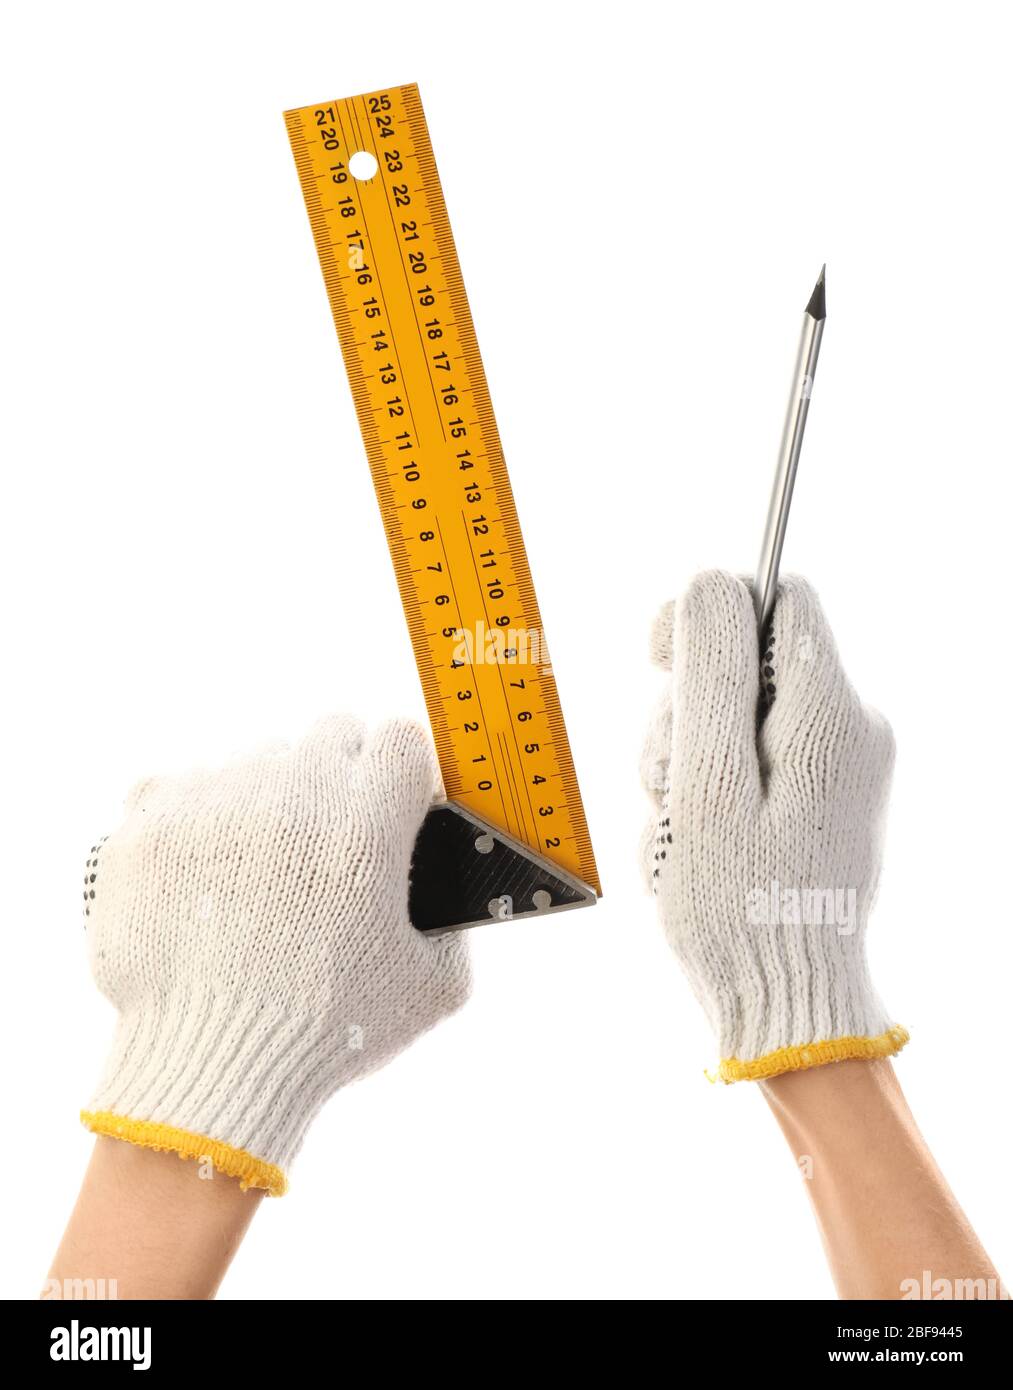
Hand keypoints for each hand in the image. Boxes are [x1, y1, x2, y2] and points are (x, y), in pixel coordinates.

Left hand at [82, 715, 470, 1193]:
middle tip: (326, 840)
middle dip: (336, 778)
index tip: (386, 804)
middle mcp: (292, 795)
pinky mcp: (151, 822)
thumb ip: (451, 915)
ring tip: (256, 873)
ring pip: (253, 760)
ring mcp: (214, 801)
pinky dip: (195, 818)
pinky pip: (180, 785)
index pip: (396, 738)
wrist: (213, 1069)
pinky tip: (203, 871)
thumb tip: (443, 874)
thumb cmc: (330, 1033)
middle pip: (327, 734)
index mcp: (366, 824)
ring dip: (265, 798)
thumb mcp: (434, 985)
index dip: (396, 775)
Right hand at [641, 571, 905, 1080]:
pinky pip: (748, 757)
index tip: (661, 661)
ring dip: (688, 757)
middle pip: (746, 656)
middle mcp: (846, 728)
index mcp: (827, 713)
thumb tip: (709, 580)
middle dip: (686, 706)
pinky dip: (709, 787)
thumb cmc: (740, 905)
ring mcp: (834, 765)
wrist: (786, 1000)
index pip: (776, 596)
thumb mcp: (707, 783)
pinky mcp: (818, 796)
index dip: (708, 614)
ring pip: (736, 710)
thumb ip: (709, 673)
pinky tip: (697, 840)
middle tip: (669, 779)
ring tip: (681, 826)